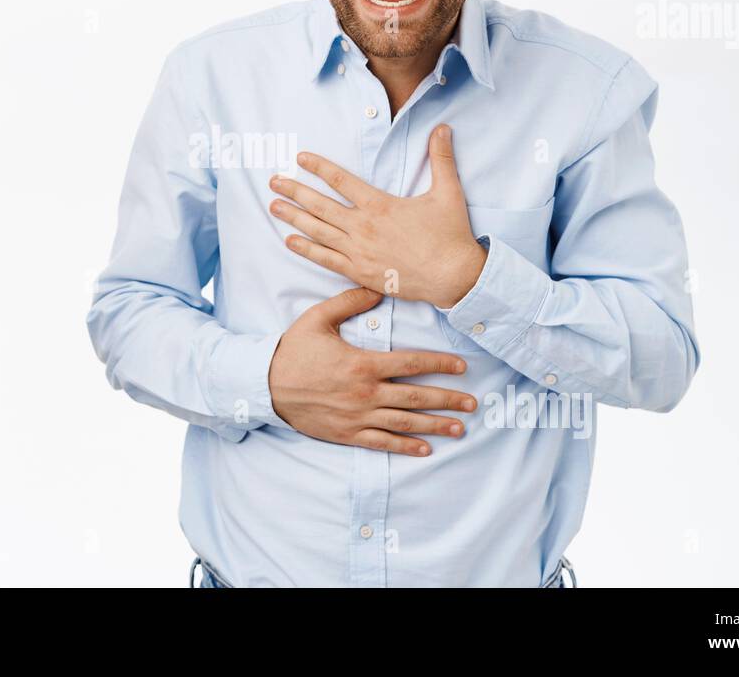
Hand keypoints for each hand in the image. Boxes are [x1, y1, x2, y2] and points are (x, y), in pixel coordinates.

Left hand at [268, 124, 487, 309]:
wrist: (453, 276)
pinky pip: (326, 259)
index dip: (318, 167)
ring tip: (273, 207)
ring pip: (318, 231)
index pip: (341, 180)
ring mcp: (359, 251)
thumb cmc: (450, 235)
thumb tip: (442, 128)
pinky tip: (290, 241)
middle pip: (320, 205)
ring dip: (294, 217)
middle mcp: (363, 227)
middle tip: (273, 181)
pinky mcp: (359, 272)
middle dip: (294, 191)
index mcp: (380, 205)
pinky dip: (306, 250)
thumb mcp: (448, 192)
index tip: (300, 158)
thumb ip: (441, 158)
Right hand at [268, 286, 475, 455]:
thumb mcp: (318, 318)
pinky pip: (381, 443)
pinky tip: (424, 449)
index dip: (439, 364)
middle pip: (416, 398)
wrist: (265, 385)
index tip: (461, 367)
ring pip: (404, 423)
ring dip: (435, 426)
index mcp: (363, 364)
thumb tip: (377, 289)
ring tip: (459, 429)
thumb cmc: (293, 351)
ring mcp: (357, 417)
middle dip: (448, 400)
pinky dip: (404, 447)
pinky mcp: (347, 434)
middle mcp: (365, 393)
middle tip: (473, 402)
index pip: (411, 363)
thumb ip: (349, 301)